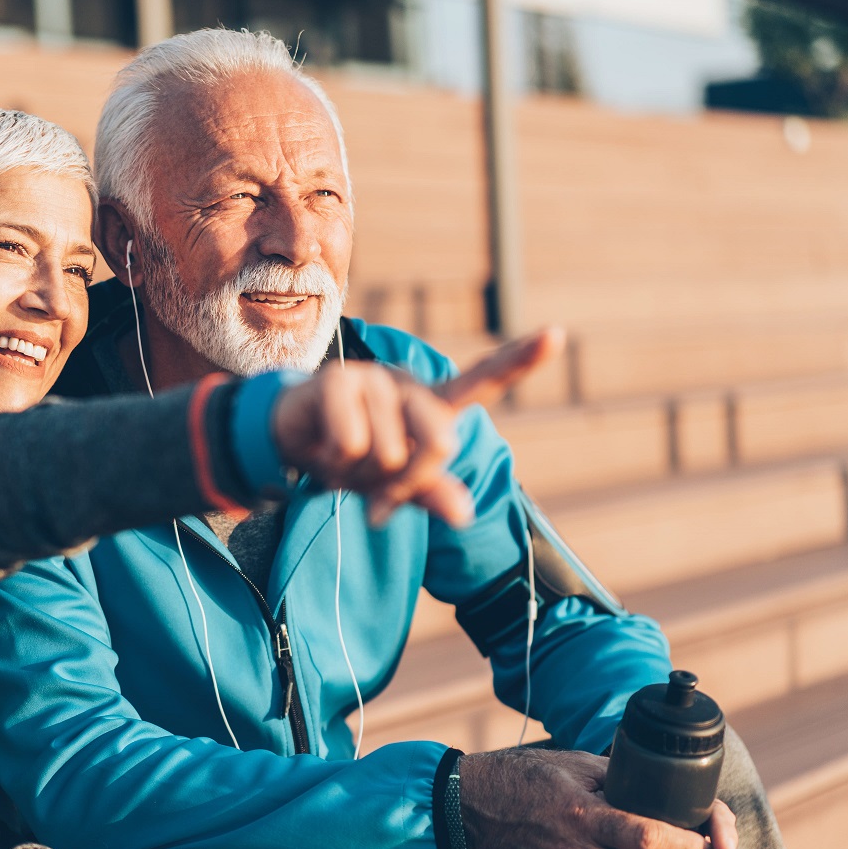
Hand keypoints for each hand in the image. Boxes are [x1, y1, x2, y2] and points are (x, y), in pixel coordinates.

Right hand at [272, 328, 561, 526]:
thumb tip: (463, 515)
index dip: (521, 359)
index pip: (483, 380)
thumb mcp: (396, 486)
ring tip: (345, 461)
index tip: (557, 334)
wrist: (290, 444)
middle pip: (440, 444)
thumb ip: (431, 494)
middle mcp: (409, 385)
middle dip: (410, 478)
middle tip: (379, 480)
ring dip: (363, 472)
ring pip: (390, 450)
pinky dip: (337, 461)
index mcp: (432, 406)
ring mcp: (374, 379)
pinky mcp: (336, 380)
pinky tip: (323, 451)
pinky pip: (352, 439)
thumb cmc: (356, 461)